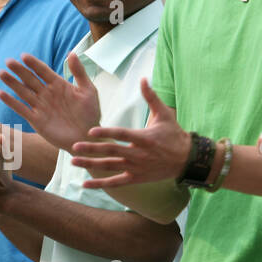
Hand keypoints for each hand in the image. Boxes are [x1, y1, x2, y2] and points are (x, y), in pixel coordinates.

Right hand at [0, 51, 99, 152]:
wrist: (87, 137)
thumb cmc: (90, 113)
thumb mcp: (88, 91)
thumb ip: (79, 72)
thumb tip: (72, 53)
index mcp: (58, 84)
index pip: (42, 71)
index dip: (33, 63)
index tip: (24, 56)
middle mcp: (47, 94)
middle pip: (29, 79)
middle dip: (19, 70)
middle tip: (8, 61)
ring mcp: (40, 106)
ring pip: (23, 91)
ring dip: (12, 83)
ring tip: (1, 73)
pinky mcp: (36, 120)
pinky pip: (21, 109)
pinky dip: (11, 101)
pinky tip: (0, 93)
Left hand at [69, 78, 190, 188]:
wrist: (187, 160)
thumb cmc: (174, 134)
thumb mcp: (165, 114)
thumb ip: (151, 97)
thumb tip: (143, 78)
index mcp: (144, 138)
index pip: (122, 134)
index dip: (106, 132)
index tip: (90, 131)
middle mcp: (139, 154)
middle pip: (112, 151)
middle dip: (92, 149)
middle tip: (74, 146)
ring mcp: (137, 168)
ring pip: (110, 167)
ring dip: (91, 164)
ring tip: (74, 161)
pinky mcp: (136, 178)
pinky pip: (116, 182)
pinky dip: (100, 184)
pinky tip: (85, 183)